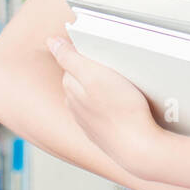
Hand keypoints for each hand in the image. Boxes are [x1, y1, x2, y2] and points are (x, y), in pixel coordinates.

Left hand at [48, 34, 166, 178]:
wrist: (139, 148)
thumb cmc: (121, 110)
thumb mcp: (94, 74)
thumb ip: (69, 57)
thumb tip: (50, 41)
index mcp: (70, 89)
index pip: (72, 62)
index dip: (88, 53)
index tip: (105, 49)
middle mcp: (75, 107)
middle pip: (82, 79)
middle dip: (95, 70)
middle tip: (118, 65)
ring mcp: (88, 122)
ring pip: (93, 97)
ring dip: (104, 89)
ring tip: (126, 86)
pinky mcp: (103, 133)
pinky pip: (105, 113)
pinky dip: (112, 107)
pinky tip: (126, 107)